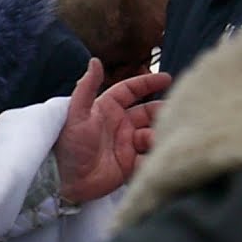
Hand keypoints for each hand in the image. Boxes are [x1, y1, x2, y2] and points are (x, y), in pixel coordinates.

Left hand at [55, 59, 170, 203]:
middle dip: (161, 111)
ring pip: (152, 134)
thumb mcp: (76, 114)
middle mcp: (119, 124)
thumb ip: (87, 88)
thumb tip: (95, 61)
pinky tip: (154, 158)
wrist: (65, 181)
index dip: (147, 83)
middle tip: (176, 112)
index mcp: (106, 109)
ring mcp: (126, 144)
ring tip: (157, 139)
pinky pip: (149, 157)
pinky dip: (155, 157)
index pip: (130, 90)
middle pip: (147, 112)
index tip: (167, 78)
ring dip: (158, 135)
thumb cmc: (68, 145)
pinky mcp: (130, 164)